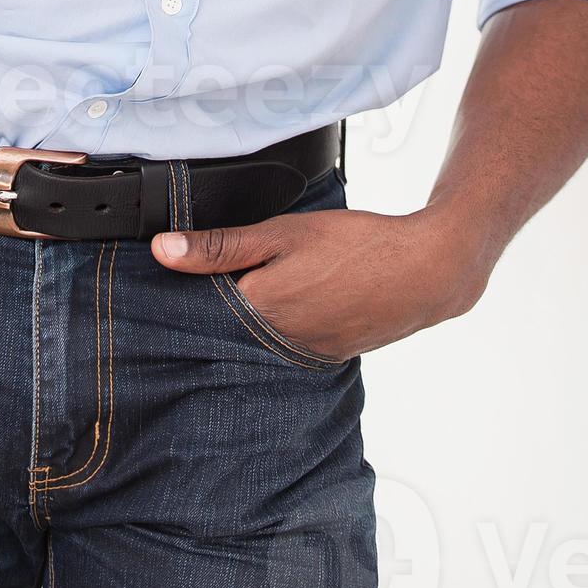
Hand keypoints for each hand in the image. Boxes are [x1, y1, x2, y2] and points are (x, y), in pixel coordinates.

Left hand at [150, 205, 492, 360]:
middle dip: (219, 307)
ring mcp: (306, 355)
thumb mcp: (281, 232)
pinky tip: (298, 300)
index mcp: (259, 313)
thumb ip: (221, 246)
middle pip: (228, 330)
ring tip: (264, 286)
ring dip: (254, 317)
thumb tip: (162, 250)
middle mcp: (277, 346)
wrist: (425, 271)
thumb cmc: (355, 246)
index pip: (200, 312)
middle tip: (221, 277)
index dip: (189, 291)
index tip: (176, 277)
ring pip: (259, 339)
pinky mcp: (329, 355)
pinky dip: (285, 326)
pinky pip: (290, 344)